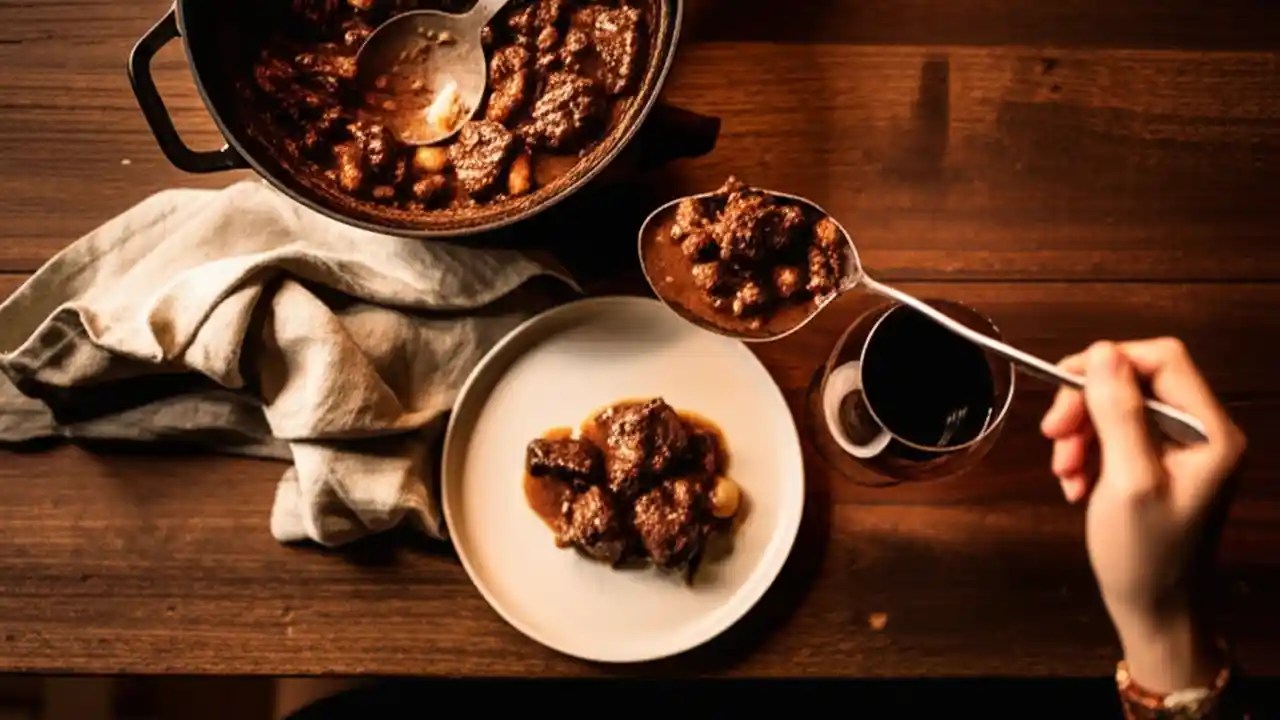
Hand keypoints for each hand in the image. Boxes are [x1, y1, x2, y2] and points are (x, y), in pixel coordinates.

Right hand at [1040, 339, 1245, 692]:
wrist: (1157, 613)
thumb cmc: (1147, 556)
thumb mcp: (1127, 480)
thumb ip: (1118, 412)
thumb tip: (1102, 351)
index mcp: (1211, 432)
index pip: (1162, 360)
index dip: (1109, 363)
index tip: (1063, 388)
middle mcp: (1202, 433)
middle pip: (1136, 382)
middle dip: (1087, 404)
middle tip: (1053, 435)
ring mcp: (1183, 451)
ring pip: (1120, 409)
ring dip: (1081, 432)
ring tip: (1063, 471)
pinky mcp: (1160, 467)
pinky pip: (1117, 437)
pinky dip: (1088, 453)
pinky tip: (1074, 483)